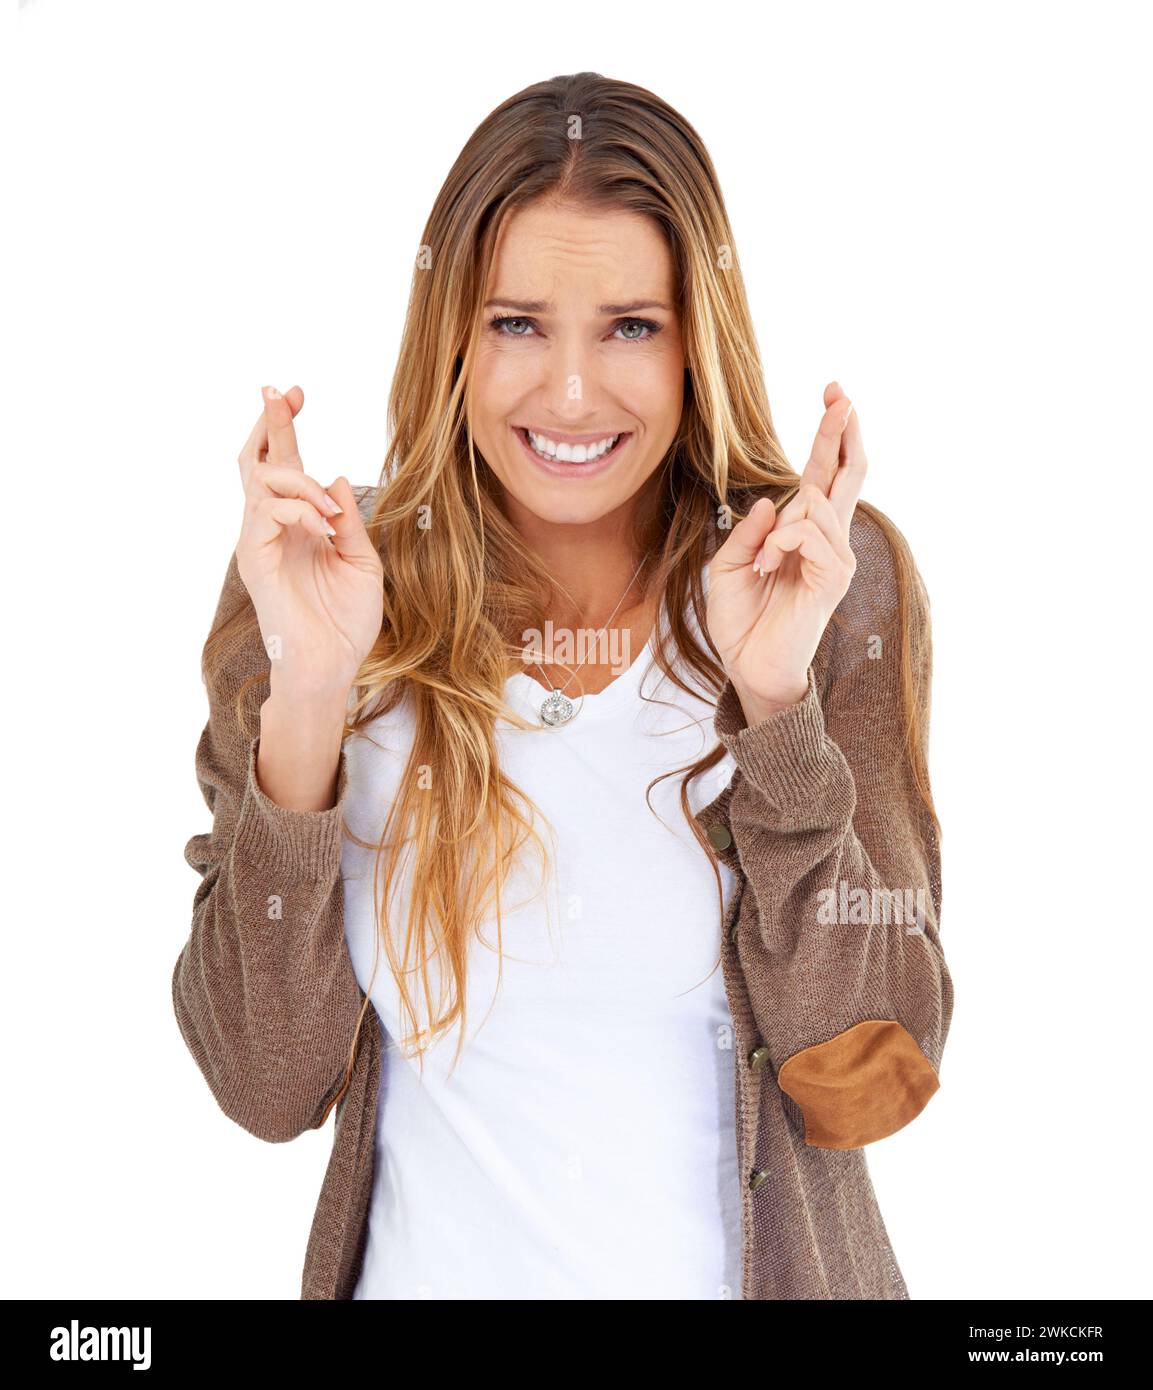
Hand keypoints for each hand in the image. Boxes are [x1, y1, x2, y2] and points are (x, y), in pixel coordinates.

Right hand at [235, 385, 383, 703]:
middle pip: (258, 460)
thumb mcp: (362, 561)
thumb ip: (350, 520)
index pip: (286, 465)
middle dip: (270, 422)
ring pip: (262, 479)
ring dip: (300, 481)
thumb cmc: (347, 621)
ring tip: (331, 514)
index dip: (287, 427)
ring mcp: (260, 541)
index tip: (297, 392)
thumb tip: (339, 478)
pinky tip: (321, 525)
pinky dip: (297, 508)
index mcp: (299, 524)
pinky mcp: (255, 558)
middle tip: (282, 392)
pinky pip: (265, 511)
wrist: (332, 664)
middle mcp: (274, 527)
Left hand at [706, 383, 866, 722]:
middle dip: (842, 431)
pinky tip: (770, 568)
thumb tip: (773, 503)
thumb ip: (748, 533)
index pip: (822, 473)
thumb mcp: (727, 567)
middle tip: (840, 393)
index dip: (829, 434)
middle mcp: (825, 538)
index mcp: (801, 531)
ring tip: (763, 564)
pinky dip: (782, 544)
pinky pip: (813, 532)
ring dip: (780, 528)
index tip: (834, 392)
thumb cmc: (741, 621)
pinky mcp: (835, 576)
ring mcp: (835, 556)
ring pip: (818, 504)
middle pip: (845, 472)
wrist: (750, 667)